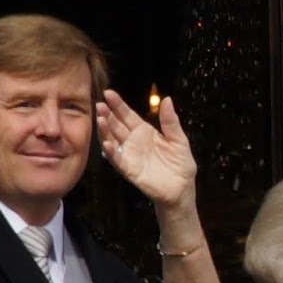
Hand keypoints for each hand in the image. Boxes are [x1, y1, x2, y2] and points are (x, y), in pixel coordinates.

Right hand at [96, 91, 196, 209]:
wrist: (182, 189)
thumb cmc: (181, 164)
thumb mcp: (178, 139)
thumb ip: (170, 122)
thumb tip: (167, 99)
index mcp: (144, 131)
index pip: (127, 114)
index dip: (118, 104)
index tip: (108, 93)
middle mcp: (133, 141)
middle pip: (116, 125)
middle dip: (107, 114)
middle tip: (100, 104)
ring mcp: (129, 155)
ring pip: (112, 140)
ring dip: (105, 130)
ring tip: (100, 119)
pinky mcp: (130, 170)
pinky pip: (118, 160)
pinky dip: (111, 153)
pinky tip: (107, 144)